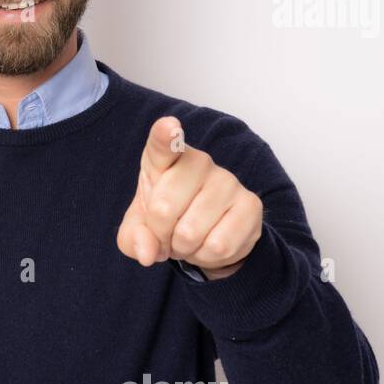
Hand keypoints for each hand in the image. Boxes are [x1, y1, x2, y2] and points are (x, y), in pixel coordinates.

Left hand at [116, 116, 263, 280]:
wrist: (207, 233)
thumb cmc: (167, 218)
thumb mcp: (139, 228)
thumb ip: (132, 238)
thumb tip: (147, 252)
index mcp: (164, 158)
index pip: (163, 142)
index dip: (165, 135)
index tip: (169, 128)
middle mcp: (199, 161)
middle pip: (163, 208)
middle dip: (159, 234)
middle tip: (166, 233)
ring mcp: (228, 180)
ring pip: (190, 232)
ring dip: (183, 248)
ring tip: (187, 239)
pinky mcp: (250, 204)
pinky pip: (218, 246)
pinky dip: (205, 256)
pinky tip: (207, 244)